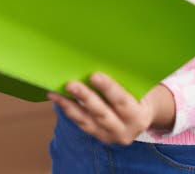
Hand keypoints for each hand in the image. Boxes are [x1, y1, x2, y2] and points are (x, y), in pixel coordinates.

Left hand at [47, 73, 174, 145]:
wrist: (139, 116)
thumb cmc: (136, 93)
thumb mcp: (136, 88)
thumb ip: (123, 79)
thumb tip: (100, 57)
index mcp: (138, 116)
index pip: (122, 101)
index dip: (108, 88)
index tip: (94, 75)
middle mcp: (125, 131)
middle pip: (102, 113)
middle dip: (85, 97)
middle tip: (70, 84)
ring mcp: (109, 136)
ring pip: (86, 121)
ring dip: (69, 105)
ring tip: (55, 92)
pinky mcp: (97, 137)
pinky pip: (80, 123)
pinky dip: (67, 109)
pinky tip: (57, 98)